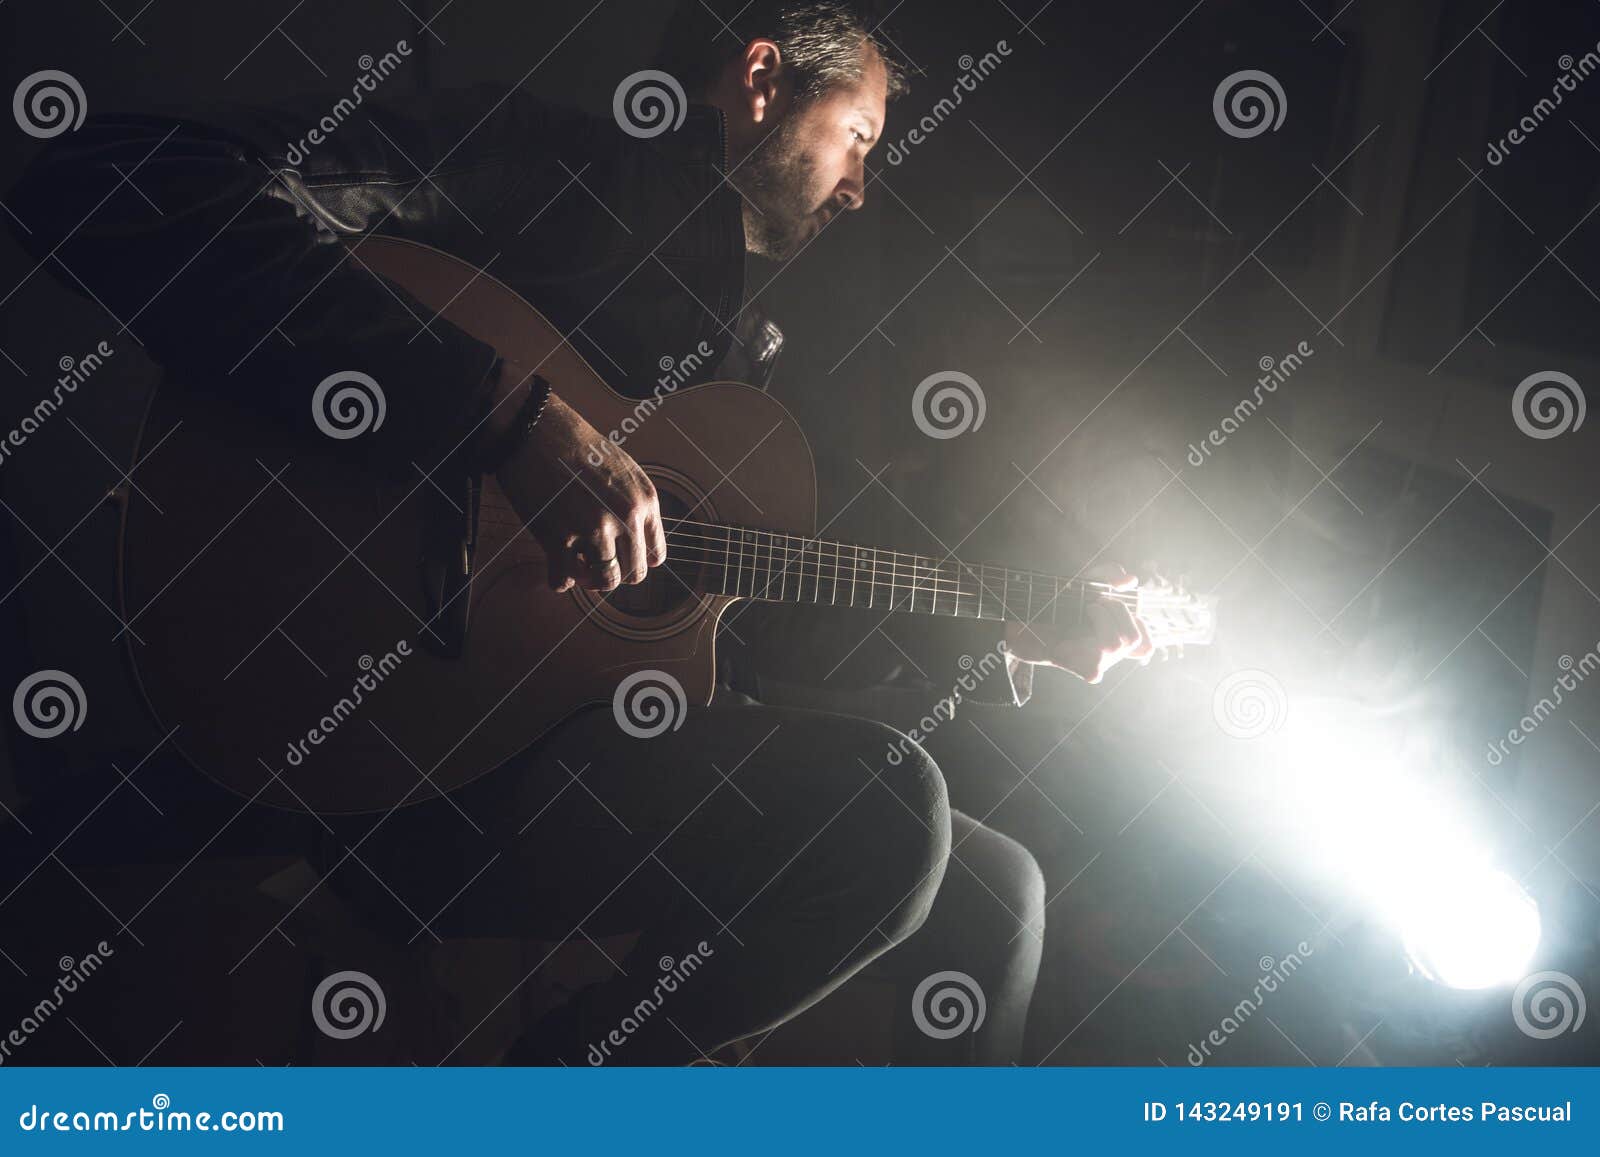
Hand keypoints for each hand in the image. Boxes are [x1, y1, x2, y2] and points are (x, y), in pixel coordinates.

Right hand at [491, 363, 664, 591]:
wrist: (536, 428)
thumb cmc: (575, 443)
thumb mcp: (624, 469)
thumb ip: (634, 504)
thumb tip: (636, 540)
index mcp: (645, 500)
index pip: (655, 555)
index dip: (638, 562)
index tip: (623, 558)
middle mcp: (625, 517)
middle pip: (633, 574)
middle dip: (616, 574)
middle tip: (597, 565)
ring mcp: (592, 529)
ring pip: (604, 582)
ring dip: (591, 580)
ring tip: (579, 568)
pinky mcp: (557, 536)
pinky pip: (563, 582)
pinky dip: (560, 581)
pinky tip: (557, 568)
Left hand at [1004, 563, 1154, 683]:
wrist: (1022, 621)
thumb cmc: (1057, 604)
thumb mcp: (1085, 582)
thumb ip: (1109, 575)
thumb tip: (1131, 580)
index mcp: (1117, 637)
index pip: (1146, 644)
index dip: (1140, 624)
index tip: (1118, 603)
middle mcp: (1110, 654)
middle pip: (1136, 639)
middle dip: (1119, 611)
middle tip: (1096, 602)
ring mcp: (1097, 664)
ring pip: (1116, 645)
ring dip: (1101, 617)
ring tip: (1084, 609)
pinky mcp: (1078, 670)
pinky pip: (1093, 666)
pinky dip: (1080, 643)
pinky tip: (1066, 639)